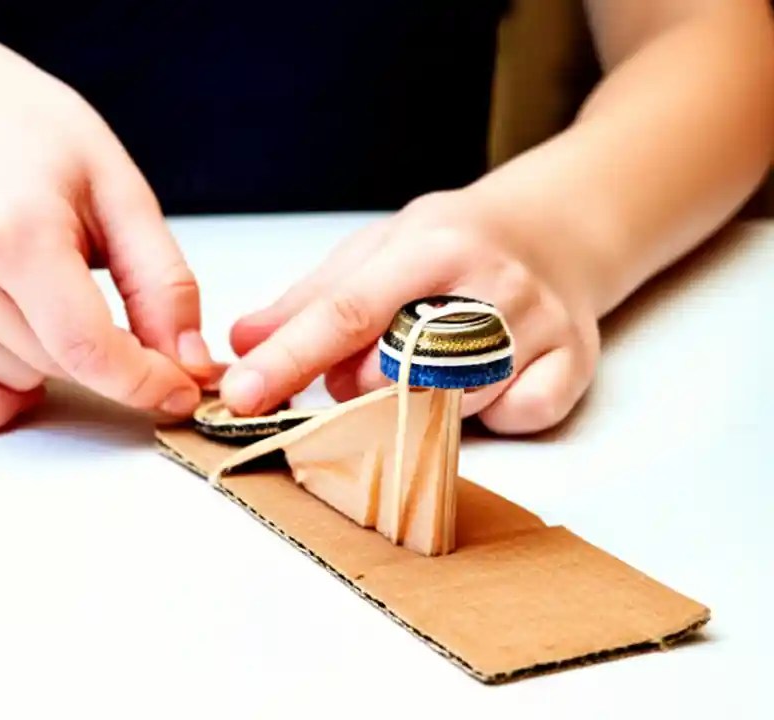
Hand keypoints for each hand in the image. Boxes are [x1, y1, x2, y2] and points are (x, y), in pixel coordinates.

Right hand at [0, 35, 213, 433]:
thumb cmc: (35, 134)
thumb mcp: (121, 189)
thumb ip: (162, 282)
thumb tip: (188, 363)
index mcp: (19, 235)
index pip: (88, 350)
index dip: (145, 383)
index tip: (181, 385)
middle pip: (60, 368)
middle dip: (107, 358)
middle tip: (117, 304)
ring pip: (17, 380)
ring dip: (52, 361)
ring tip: (50, 290)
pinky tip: (11, 372)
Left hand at [221, 189, 603, 433]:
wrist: (560, 230)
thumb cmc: (454, 244)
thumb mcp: (375, 251)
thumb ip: (308, 300)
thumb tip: (241, 344)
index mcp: (430, 247)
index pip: (347, 311)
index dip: (289, 358)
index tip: (243, 394)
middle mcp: (490, 282)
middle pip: (398, 371)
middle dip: (358, 386)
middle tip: (364, 365)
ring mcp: (538, 325)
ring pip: (453, 404)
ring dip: (419, 404)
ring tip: (424, 365)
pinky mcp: (574, 364)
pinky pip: (515, 418)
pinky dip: (488, 416)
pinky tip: (482, 386)